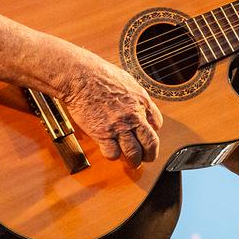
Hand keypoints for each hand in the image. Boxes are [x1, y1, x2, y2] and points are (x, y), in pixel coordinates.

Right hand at [59, 50, 164, 165]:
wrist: (81, 77)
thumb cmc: (100, 75)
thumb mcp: (128, 81)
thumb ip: (137, 96)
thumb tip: (144, 106)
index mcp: (141, 102)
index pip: (157, 123)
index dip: (153, 131)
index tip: (148, 135)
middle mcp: (133, 116)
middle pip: (150, 143)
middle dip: (151, 154)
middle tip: (147, 158)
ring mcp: (118, 126)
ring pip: (134, 153)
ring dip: (134, 161)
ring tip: (132, 163)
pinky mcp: (102, 133)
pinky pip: (113, 153)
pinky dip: (113, 156)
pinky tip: (111, 152)